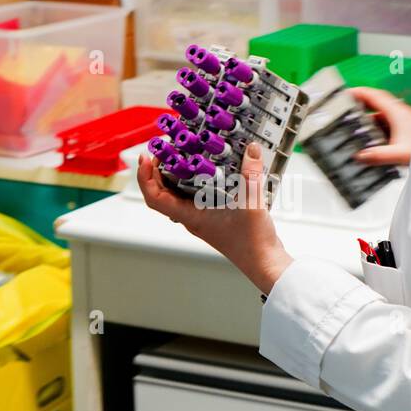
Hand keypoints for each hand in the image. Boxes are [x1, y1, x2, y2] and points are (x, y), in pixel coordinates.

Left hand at [137, 141, 294, 296]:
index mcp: (192, 216)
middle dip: (158, 169)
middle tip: (163, 149)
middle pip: (163, 192)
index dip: (145, 177)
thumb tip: (251, 151)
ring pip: (178, 193)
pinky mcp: (214, 214)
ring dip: (175, 173)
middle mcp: (193, 216)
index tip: (146, 158)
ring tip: (180, 154)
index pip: (155, 198)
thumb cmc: (252, 244)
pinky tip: (207, 168)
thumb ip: (251, 174)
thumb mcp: (252, 203)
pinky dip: (195, 179)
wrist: (264, 261)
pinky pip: (195, 194)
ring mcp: (202, 215)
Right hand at [349, 87, 410, 166]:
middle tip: (350, 107)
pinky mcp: (410, 128)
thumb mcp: (398, 154)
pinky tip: (375, 136)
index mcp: (399, 113)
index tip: (349, 91)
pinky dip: (380, 125)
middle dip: (364, 104)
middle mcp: (403, 114)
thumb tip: (360, 156)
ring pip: (385, 113)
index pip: (376, 96)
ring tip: (359, 124)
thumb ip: (378, 155)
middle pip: (379, 103)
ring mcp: (407, 120)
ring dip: (372, 116)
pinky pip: (390, 122)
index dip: (361, 92)